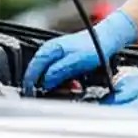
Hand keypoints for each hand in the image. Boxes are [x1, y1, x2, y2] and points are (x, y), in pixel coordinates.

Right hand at [23, 9, 137, 92]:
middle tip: (58, 94)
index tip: (34, 95)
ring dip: (57, 85)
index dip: (31, 85)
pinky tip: (73, 84)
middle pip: (39, 75)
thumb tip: (45, 83)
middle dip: (47, 87)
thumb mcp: (74, 62)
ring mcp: (57, 56)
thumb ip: (57, 72)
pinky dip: (63, 82)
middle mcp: (50, 52)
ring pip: (49, 76)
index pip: (32, 70)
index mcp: (49, 50)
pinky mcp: (64, 61)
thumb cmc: (93, 48)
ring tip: (71, 88)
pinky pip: (58, 75)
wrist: (106, 41)